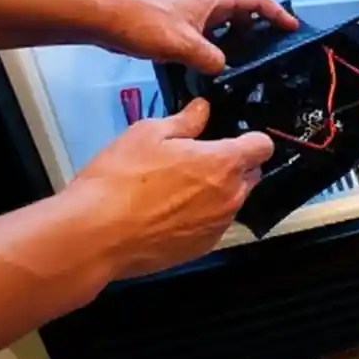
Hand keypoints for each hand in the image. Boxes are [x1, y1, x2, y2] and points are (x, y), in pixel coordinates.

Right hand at [69, 98, 273, 278]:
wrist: (96, 236)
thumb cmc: (121, 179)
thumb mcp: (147, 134)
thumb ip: (184, 121)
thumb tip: (202, 109)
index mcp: (224, 164)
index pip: (262, 146)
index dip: (250, 138)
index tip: (233, 136)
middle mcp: (230, 197)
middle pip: (250, 175)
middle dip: (233, 165)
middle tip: (196, 159)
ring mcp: (218, 227)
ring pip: (231, 201)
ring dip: (216, 192)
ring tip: (175, 188)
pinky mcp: (201, 249)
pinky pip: (212, 225)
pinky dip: (200, 217)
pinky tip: (167, 213)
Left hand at [101, 0, 297, 73]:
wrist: (106, 18)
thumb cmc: (145, 23)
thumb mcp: (184, 45)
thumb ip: (212, 60)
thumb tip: (223, 69)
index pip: (256, 1)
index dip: (277, 13)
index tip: (292, 27)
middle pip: (241, 13)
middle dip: (256, 32)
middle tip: (267, 55)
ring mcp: (190, 10)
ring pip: (222, 25)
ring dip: (233, 42)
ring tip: (242, 65)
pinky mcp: (177, 22)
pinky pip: (206, 33)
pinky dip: (214, 47)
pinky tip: (211, 67)